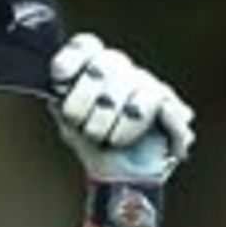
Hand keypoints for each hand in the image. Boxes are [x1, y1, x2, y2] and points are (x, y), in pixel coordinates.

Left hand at [50, 32, 193, 182]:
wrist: (123, 180)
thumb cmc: (95, 149)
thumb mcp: (70, 126)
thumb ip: (61, 103)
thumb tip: (57, 91)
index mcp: (95, 72)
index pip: (86, 46)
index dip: (72, 57)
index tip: (59, 76)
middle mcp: (121, 72)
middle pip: (105, 62)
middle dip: (84, 98)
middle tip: (79, 122)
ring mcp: (145, 85)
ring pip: (128, 83)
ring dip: (109, 120)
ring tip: (106, 139)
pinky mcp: (168, 103)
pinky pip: (153, 100)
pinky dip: (132, 124)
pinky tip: (122, 138)